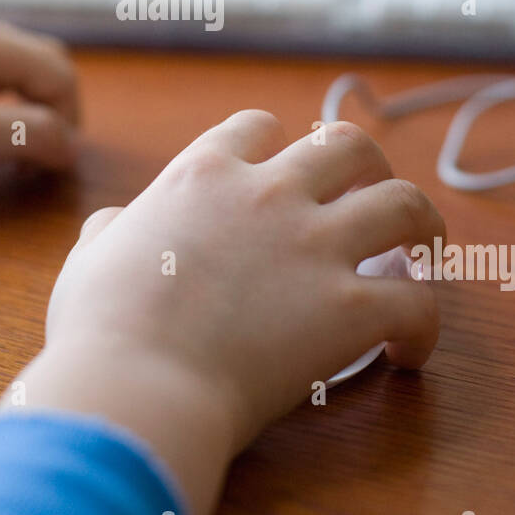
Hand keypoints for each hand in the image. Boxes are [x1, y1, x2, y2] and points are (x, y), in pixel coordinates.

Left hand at [0, 16, 78, 194]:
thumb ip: (33, 136)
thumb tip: (72, 147)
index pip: (60, 75)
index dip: (71, 121)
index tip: (58, 168)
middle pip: (42, 64)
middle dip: (56, 109)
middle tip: (48, 155)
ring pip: (12, 72)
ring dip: (27, 109)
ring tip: (17, 152)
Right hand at [0, 112, 443, 514]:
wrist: (136, 387)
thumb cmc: (100, 330)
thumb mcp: (90, 259)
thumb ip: (113, 231)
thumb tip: (115, 225)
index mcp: (205, 174)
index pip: (258, 127)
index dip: (276, 148)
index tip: (282, 175)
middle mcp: (270, 193)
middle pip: (347, 145)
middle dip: (366, 167)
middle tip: (368, 201)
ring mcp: (316, 245)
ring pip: (405, 203)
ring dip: (422, 226)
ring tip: (425, 255)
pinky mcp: (351, 307)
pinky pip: (418, 302)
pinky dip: (424, 327)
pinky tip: (409, 353)